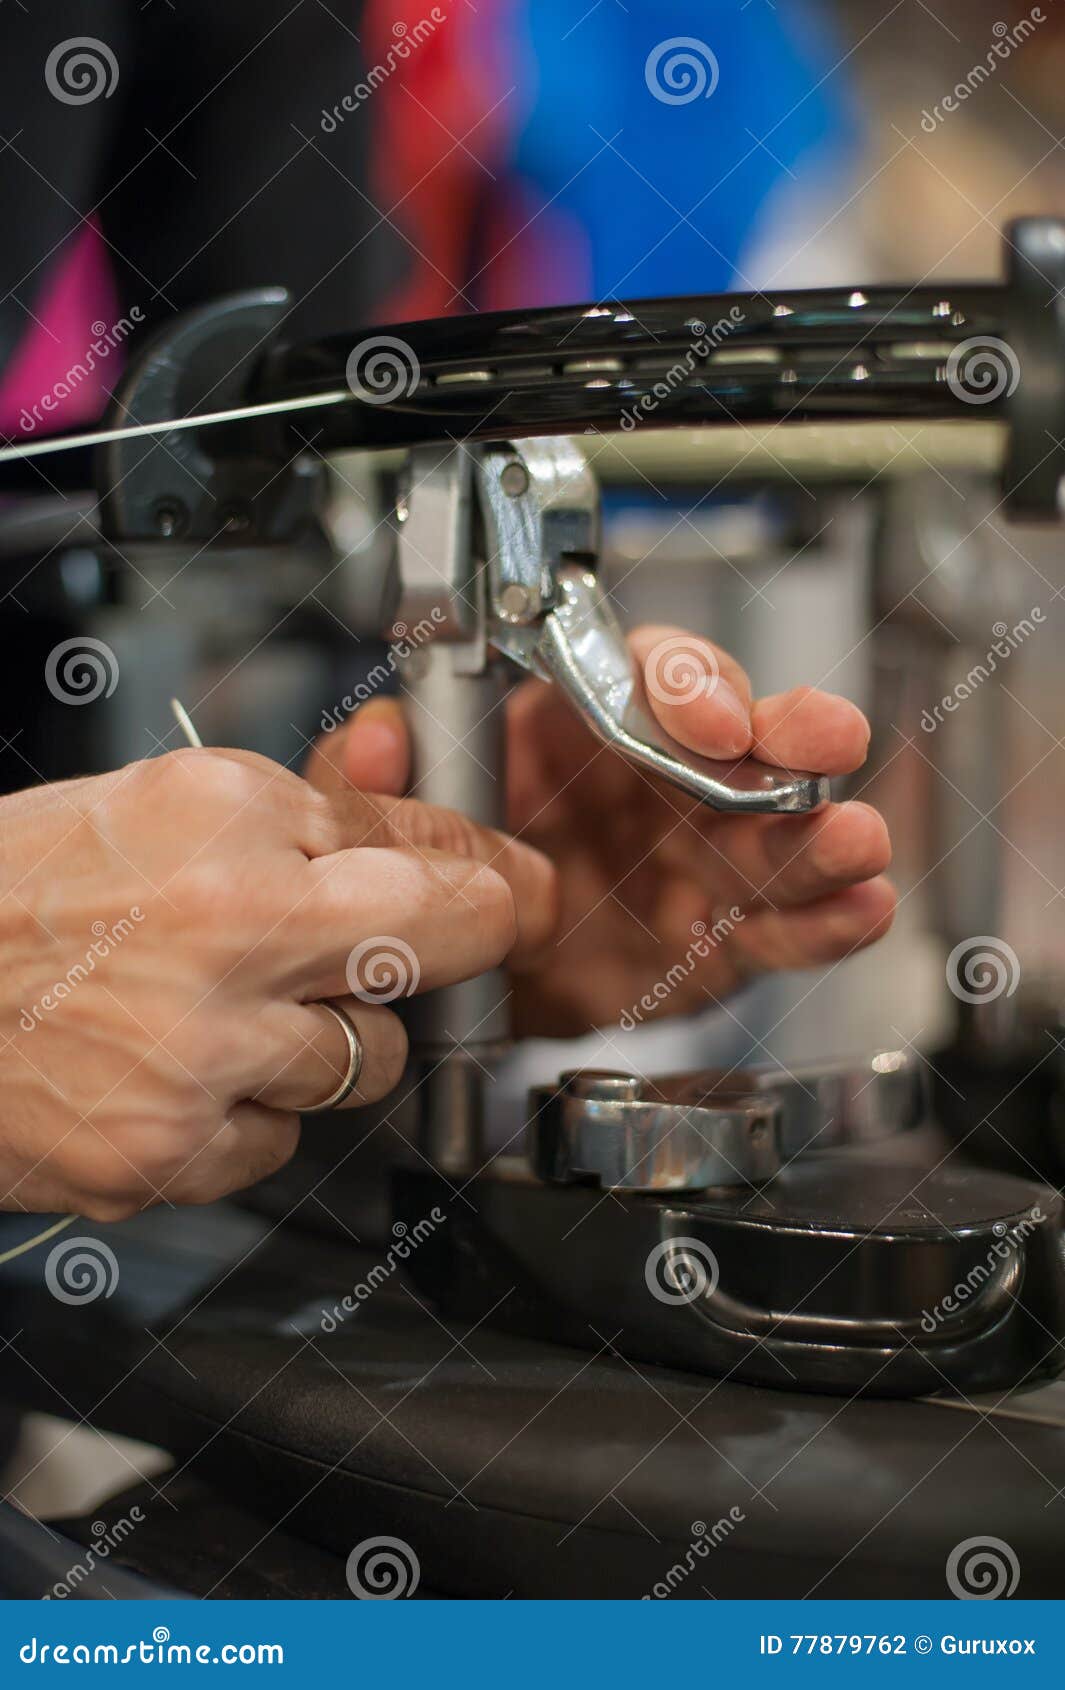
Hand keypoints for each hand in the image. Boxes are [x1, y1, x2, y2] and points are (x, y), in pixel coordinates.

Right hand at [0, 749, 554, 1216]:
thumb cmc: (12, 892)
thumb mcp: (168, 800)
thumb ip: (317, 805)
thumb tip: (413, 780)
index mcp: (231, 827)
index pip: (441, 868)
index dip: (498, 887)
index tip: (519, 897)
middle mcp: (230, 940)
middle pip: (427, 973)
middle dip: (418, 961)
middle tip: (354, 951)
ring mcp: (202, 1061)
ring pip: (364, 1070)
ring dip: (325, 1043)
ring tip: (220, 1006)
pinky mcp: (168, 1158)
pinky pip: (281, 1143)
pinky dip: (250, 1112)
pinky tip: (177, 1069)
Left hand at [312, 626, 893, 1036]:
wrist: (478, 983)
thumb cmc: (459, 873)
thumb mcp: (399, 823)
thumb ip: (378, 782)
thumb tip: (377, 740)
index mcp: (574, 727)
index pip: (637, 677)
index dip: (682, 685)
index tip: (705, 719)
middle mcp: (650, 781)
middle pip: (735, 739)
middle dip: (785, 734)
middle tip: (819, 741)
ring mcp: (693, 858)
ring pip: (771, 835)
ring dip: (820, 834)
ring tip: (856, 843)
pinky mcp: (720, 938)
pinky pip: (778, 929)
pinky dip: (823, 922)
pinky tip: (857, 908)